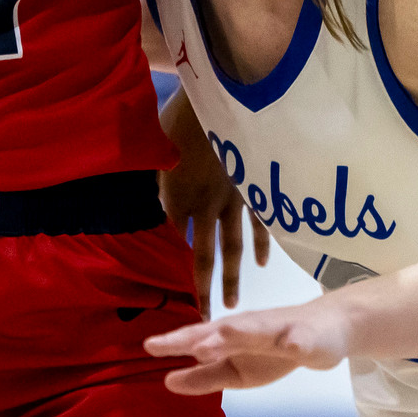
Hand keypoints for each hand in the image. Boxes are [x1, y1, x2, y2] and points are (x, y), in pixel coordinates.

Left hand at [144, 301, 352, 392]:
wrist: (327, 328)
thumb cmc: (273, 348)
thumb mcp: (236, 370)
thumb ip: (204, 376)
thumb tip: (166, 380)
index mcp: (231, 335)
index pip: (199, 337)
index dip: (175, 342)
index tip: (148, 346)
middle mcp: (250, 327)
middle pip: (223, 329)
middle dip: (202, 337)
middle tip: (177, 344)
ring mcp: (279, 329)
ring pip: (256, 330)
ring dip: (236, 334)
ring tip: (214, 345)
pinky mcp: (306, 336)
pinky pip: (301, 340)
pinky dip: (295, 342)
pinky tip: (291, 346)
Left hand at [158, 89, 269, 306]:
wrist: (221, 98)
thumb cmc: (180, 115)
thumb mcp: (157, 144)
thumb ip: (159, 171)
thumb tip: (156, 188)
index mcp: (176, 196)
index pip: (173, 236)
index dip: (172, 258)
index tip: (172, 281)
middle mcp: (204, 206)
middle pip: (202, 255)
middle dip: (202, 288)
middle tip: (203, 319)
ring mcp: (233, 200)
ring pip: (232, 246)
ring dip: (232, 276)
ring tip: (232, 304)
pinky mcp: (254, 189)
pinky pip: (259, 224)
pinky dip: (260, 245)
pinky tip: (261, 265)